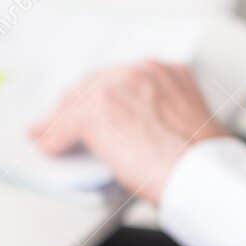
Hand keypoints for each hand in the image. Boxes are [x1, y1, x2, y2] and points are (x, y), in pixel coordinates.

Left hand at [31, 61, 224, 202]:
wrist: (201, 174)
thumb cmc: (200, 163)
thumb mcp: (182, 125)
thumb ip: (156, 117)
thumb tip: (133, 135)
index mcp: (166, 73)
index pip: (120, 79)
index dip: (100, 95)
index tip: (91, 105)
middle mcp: (141, 72)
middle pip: (93, 83)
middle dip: (75, 103)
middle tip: (59, 119)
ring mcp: (118, 87)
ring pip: (76, 102)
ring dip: (60, 121)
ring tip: (45, 134)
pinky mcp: (98, 111)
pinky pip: (66, 125)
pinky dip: (54, 138)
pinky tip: (49, 148)